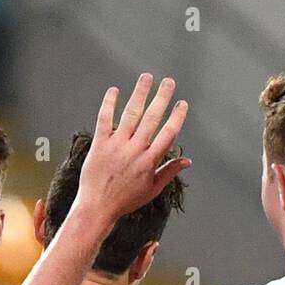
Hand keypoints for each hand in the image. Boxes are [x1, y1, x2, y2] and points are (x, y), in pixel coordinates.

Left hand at [78, 73, 190, 224]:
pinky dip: (109, 104)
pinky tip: (115, 90)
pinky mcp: (100, 144)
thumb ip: (169, 172)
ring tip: (147, 77)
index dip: (177, 117)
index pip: (168, 134)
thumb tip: (187, 161)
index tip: (182, 103)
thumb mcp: (152, 189)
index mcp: (150, 162)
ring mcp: (116, 146)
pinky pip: (105, 119)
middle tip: (169, 82)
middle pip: (151, 118)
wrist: (97, 207)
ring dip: (140, 94)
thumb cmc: (126, 200)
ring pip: (131, 114)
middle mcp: (135, 151)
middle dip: (162, 98)